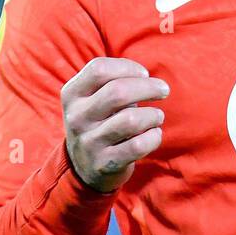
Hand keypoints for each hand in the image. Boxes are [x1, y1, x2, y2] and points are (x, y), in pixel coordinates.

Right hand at [61, 57, 168, 192]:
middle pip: (118, 92)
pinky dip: (153, 137)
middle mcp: (77, 117)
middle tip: (163, 90)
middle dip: (149, 87)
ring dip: (153, 115)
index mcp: (72, 94)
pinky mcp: (105, 164)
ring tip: (157, 116)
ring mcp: (89, 142)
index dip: (128, 67)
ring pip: (131, 120)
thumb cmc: (99, 122)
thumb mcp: (94, 99)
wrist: (84, 167)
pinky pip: (138, 146)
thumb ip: (115, 83)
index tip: (143, 74)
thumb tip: (148, 80)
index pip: (99, 69)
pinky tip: (154, 134)